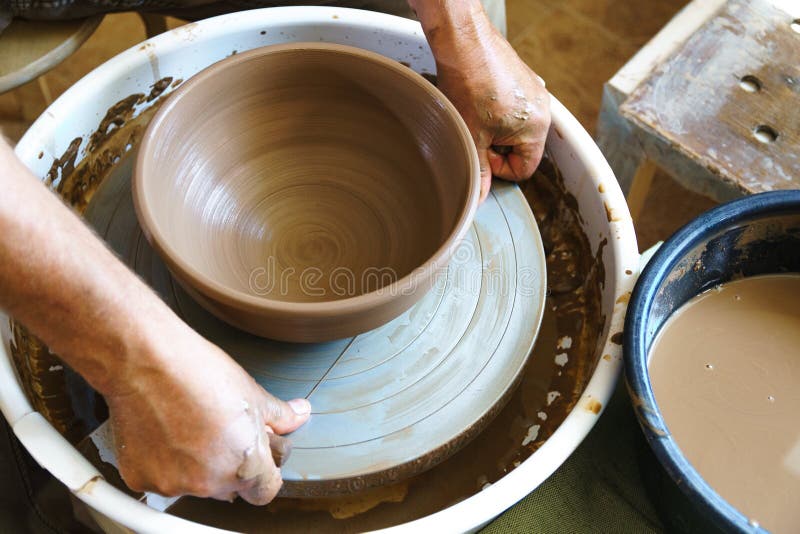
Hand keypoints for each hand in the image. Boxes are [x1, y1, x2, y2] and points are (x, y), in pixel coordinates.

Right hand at [105, 318, 310, 504]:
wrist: (148, 360)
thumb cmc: (199, 372)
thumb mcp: (252, 393)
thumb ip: (279, 416)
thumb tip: (298, 414)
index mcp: (246, 466)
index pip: (266, 489)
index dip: (265, 470)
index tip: (258, 454)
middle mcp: (211, 483)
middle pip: (231, 486)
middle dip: (232, 462)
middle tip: (223, 430)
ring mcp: (174, 482)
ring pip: (195, 482)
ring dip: (198, 463)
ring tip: (192, 423)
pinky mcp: (142, 477)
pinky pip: (161, 477)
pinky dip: (164, 460)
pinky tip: (166, 429)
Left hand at [411, 1, 550, 200]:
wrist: (465, 42)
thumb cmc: (469, 84)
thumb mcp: (472, 136)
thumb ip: (478, 171)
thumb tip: (479, 198)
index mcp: (537, 128)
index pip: (524, 169)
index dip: (499, 168)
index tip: (482, 154)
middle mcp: (543, 110)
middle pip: (523, 150)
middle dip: (498, 148)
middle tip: (477, 134)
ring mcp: (535, 93)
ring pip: (517, 130)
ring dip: (496, 131)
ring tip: (477, 116)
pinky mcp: (525, 81)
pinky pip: (515, 110)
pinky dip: (498, 113)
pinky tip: (480, 102)